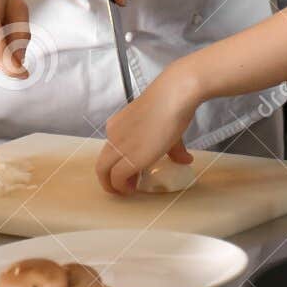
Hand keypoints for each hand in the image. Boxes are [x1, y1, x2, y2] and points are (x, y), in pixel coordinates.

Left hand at [95, 63, 199, 194]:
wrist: (174, 95)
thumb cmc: (172, 102)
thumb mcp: (168, 128)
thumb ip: (174, 148)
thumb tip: (185, 160)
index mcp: (118, 125)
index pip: (111, 150)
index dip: (119, 163)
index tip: (133, 172)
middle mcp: (113, 135)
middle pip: (101, 164)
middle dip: (109, 180)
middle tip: (124, 188)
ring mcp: (119, 146)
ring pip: (103, 172)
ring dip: (113, 186)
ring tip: (128, 191)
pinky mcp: (129, 158)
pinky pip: (117, 179)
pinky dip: (123, 187)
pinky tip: (133, 189)